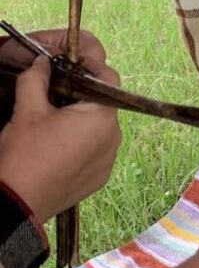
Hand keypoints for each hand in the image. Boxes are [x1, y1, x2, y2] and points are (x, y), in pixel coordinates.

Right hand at [0, 33, 121, 220]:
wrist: (15, 205)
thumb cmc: (23, 155)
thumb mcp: (26, 111)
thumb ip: (36, 80)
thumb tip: (41, 63)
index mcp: (102, 116)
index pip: (107, 79)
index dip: (89, 68)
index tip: (70, 65)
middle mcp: (114, 137)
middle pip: (103, 104)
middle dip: (80, 96)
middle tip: (54, 93)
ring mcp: (109, 159)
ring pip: (99, 128)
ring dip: (80, 121)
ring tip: (52, 122)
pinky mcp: (100, 177)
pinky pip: (95, 150)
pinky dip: (81, 144)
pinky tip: (56, 147)